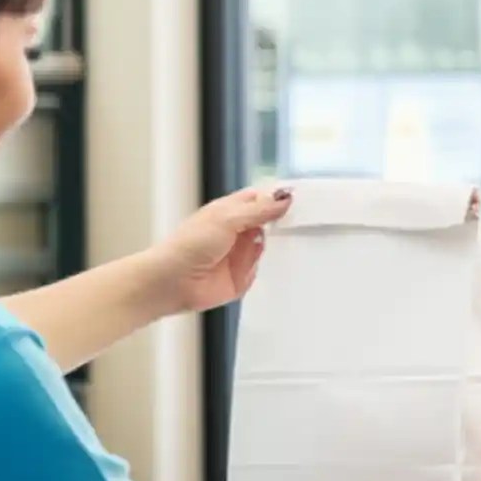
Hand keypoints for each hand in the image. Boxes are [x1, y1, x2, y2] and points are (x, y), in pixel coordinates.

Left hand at [148, 187, 291, 313]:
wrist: (173, 282)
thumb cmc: (189, 245)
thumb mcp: (227, 218)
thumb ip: (259, 210)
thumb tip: (285, 199)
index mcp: (231, 211)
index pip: (261, 199)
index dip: (279, 198)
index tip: (301, 198)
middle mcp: (238, 231)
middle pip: (270, 222)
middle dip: (285, 221)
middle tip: (307, 219)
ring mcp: (241, 254)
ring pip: (271, 246)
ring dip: (280, 244)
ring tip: (297, 239)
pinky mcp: (244, 277)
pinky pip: (265, 270)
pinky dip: (272, 267)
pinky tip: (282, 263)